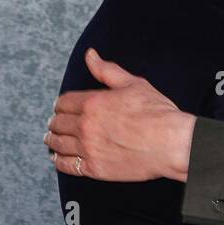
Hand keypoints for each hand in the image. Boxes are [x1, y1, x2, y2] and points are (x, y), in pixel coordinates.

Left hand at [46, 49, 194, 181]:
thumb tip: (91, 56)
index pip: (63, 102)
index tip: (60, 108)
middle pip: (57, 123)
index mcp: (92, 103)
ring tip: (52, 141)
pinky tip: (60, 158)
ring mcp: (88, 148)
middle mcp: (85, 126)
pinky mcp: (94, 168)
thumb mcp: (133, 84)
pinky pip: (66, 165)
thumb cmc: (157, 114)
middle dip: (55, 123)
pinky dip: (59, 161)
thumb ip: (107, 70)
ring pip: (58, 144)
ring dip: (53, 141)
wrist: (171, 144)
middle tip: (55, 125)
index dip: (60, 105)